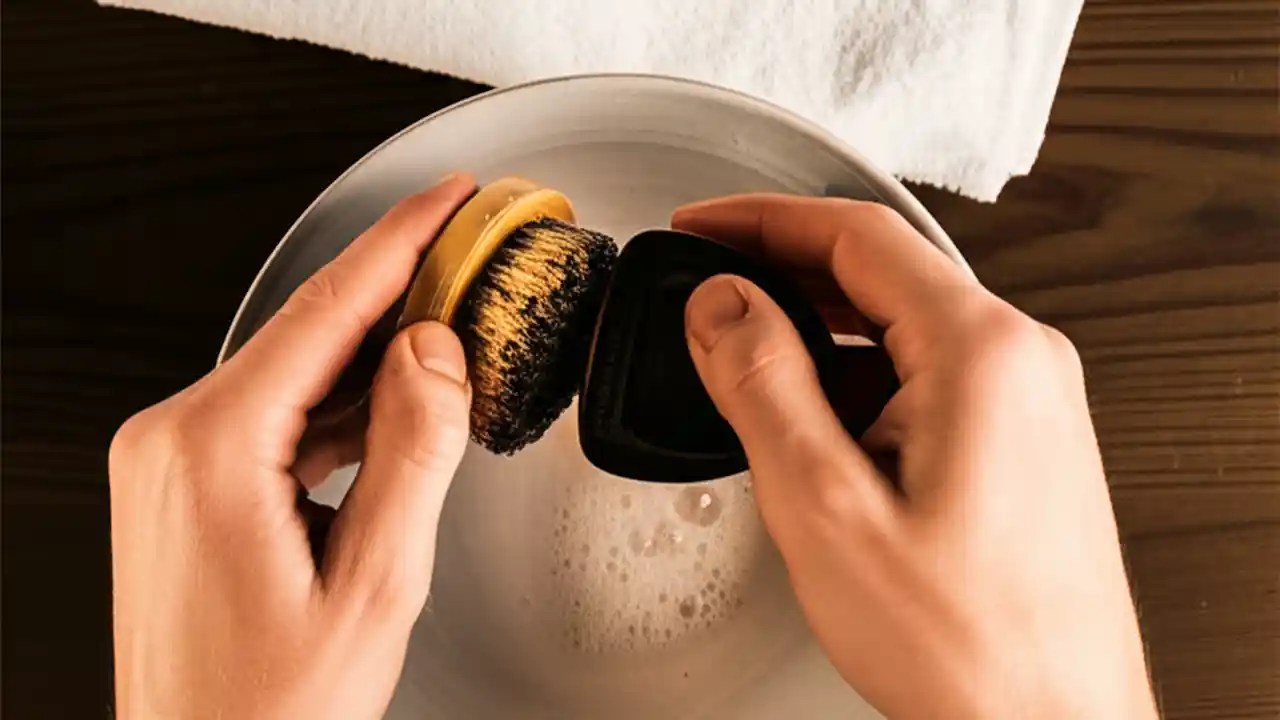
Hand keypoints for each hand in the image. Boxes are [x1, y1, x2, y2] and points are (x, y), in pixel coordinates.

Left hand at [108, 174, 476, 718]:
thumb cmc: (274, 712)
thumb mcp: (374, 584)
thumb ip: (413, 453)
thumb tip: (435, 350)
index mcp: (210, 450)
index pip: (326, 312)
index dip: (402, 242)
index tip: (451, 197)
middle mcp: (173, 441)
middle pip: (308, 333)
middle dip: (399, 289)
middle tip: (472, 251)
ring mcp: (172, 463)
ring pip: (296, 374)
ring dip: (377, 352)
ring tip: (455, 321)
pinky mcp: (186, 486)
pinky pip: (277, 417)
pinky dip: (344, 405)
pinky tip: (401, 399)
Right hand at [676, 195, 1155, 718]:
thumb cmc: (968, 647)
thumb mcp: (826, 509)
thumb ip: (763, 388)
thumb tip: (720, 307)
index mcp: (982, 354)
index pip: (858, 235)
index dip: (763, 221)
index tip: (702, 227)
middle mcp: (1020, 362)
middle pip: (882, 274)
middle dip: (784, 275)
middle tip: (707, 291)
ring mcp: (1028, 402)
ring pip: (902, 328)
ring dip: (819, 334)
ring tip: (741, 363)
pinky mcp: (1021, 442)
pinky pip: (926, 377)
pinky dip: (859, 382)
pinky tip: (810, 421)